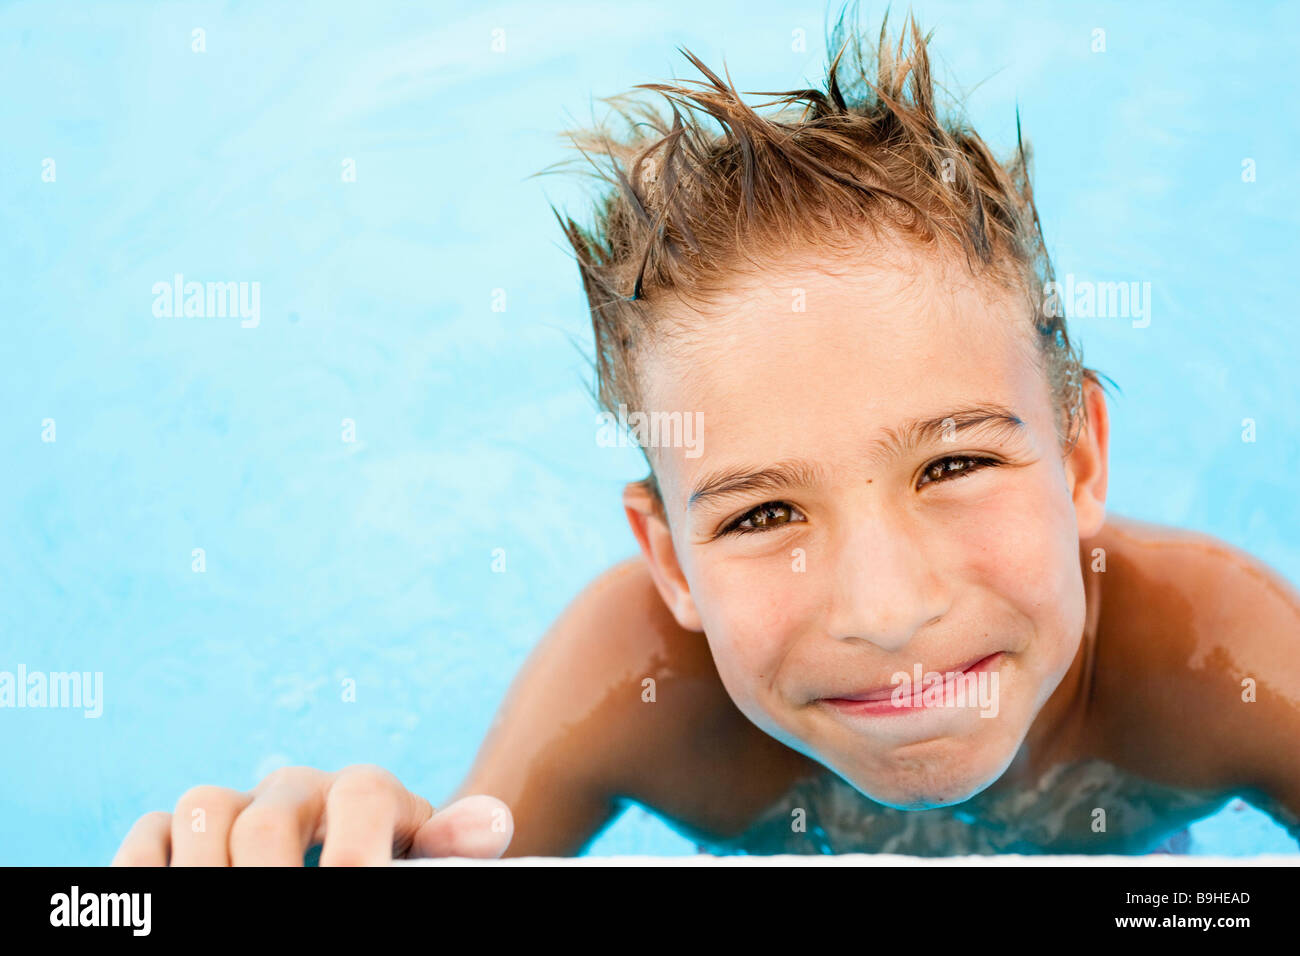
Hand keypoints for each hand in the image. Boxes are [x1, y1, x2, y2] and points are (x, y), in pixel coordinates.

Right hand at [112, 765, 512, 865]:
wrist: (356, 863)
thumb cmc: (391, 868)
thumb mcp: (424, 861)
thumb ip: (451, 845)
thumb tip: (494, 825)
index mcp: (365, 793)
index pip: (365, 791)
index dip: (362, 843)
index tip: (359, 884)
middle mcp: (297, 791)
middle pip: (271, 810)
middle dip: (269, 867)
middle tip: (271, 905)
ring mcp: (236, 807)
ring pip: (204, 805)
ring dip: (203, 864)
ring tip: (212, 906)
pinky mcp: (179, 834)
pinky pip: (150, 830)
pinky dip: (145, 866)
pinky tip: (159, 901)